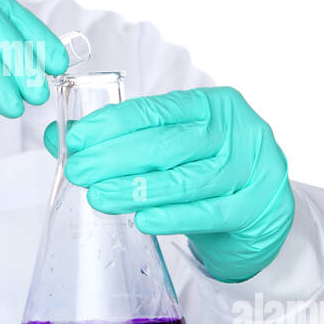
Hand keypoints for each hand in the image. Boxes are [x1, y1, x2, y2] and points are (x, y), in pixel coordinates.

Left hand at [43, 86, 294, 282]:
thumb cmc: (208, 170)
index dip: (114, 124)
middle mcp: (237, 130)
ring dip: (137, 189)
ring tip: (99, 197)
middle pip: (168, 144)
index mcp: (213, 105)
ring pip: (186, 179)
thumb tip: (60, 137)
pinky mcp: (257, 206)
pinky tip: (142, 219)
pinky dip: (172, 216)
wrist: (263, 213)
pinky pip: (208, 212)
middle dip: (116, 157)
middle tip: (80, 171)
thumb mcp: (173, 147)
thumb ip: (123, 139)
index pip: (157, 110)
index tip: (79, 139)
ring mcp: (252, 168)